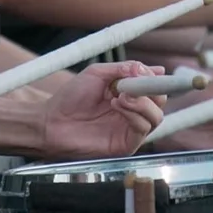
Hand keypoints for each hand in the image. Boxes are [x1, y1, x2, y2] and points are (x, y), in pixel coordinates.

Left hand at [37, 61, 166, 160]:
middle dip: (151, 89)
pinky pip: (143, 129)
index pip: (153, 86)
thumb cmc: (71, 98)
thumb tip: (151, 68)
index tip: (142, 70)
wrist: (53, 121)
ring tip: (120, 96)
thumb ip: (122, 69)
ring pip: (156, 116)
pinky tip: (117, 106)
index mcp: (127, 93)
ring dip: (142, 102)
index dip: (152, 77)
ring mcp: (130, 128)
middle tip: (131, 84)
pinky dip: (134, 114)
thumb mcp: (96, 74)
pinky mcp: (127, 144)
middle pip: (160, 101)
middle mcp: (133, 111)